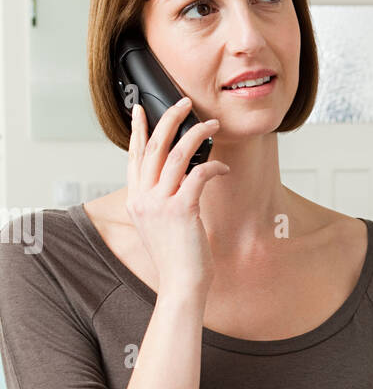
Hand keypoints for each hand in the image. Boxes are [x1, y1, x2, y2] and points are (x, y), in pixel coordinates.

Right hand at [126, 96, 229, 298]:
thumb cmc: (177, 259)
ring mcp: (159, 204)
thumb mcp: (158, 226)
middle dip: (170, 119)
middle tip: (184, 102)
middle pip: (152, 146)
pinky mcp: (181, 210)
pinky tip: (224, 167)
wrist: (181, 286)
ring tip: (212, 125)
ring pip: (175, 155)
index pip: (133, 156)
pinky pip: (197, 175)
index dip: (137, 130)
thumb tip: (177, 181)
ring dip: (196, 135)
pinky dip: (213, 166)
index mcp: (135, 200)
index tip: (141, 109)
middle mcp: (143, 199)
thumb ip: (160, 201)